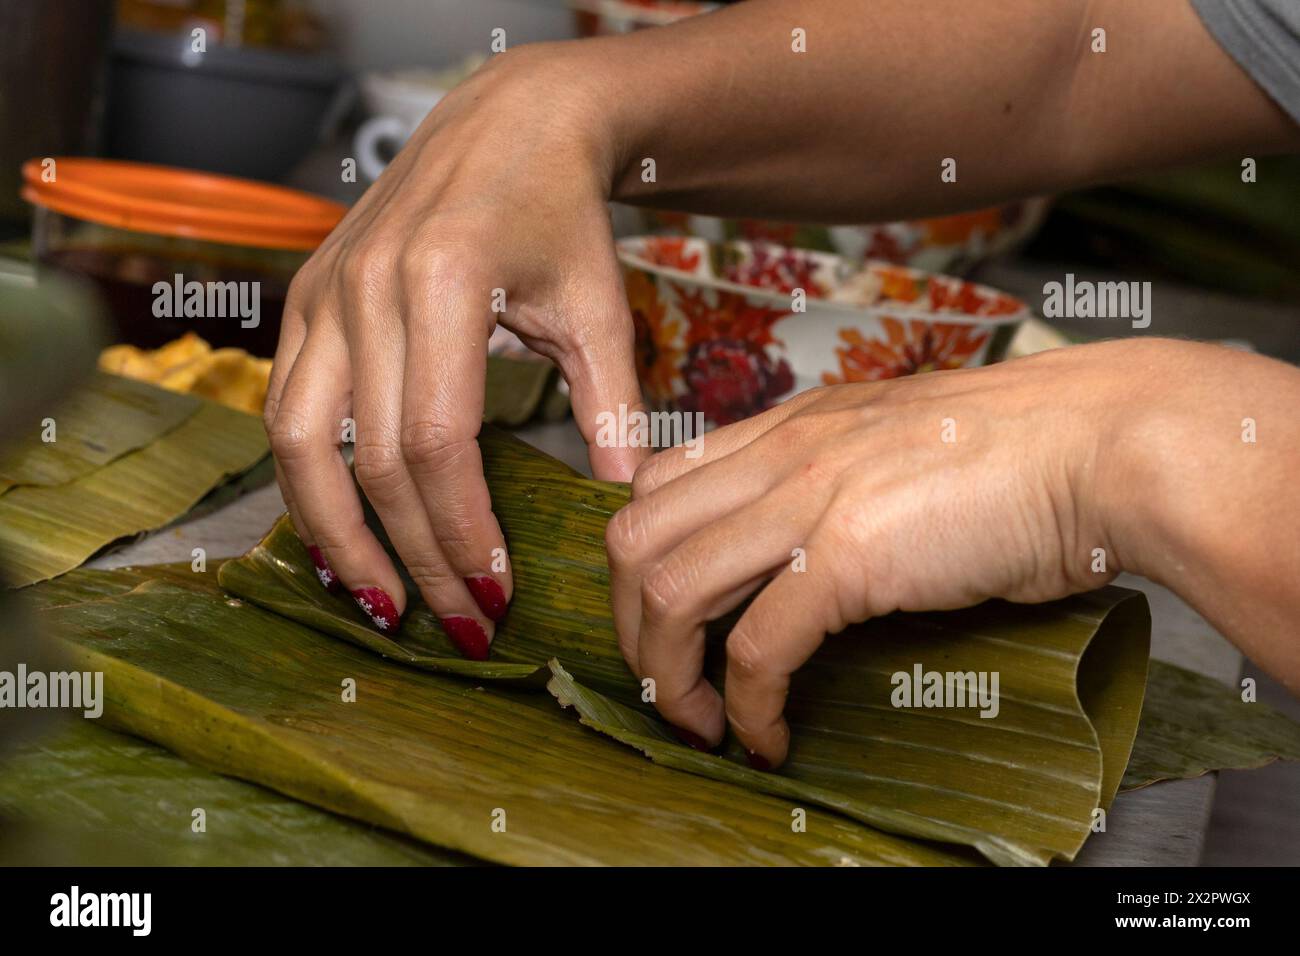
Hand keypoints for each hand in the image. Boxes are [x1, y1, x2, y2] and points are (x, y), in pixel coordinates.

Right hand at [264, 46, 644, 653]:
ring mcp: (321, 293)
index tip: (498, 593)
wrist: (506, 124)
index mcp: (441, 283)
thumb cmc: (561, 214)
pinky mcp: (303, 300)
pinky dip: (307, 484)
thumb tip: (621, 510)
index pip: (436, 444)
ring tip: (382, 604)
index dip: (461, 531)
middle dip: (413, 558)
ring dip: (336, 538)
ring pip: (297, 447)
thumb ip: (613, 408)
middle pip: (370, 461)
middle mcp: (363, 289)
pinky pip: (284, 413)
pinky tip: (343, 535)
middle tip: (458, 625)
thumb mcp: (599, 308)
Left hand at [607, 341, 1152, 766]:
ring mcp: (808, 499)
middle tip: (665, 682)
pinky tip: (770, 736)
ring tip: (701, 722)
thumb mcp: (899, 445)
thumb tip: (805, 550)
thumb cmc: (1024, 453)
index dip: (639, 558)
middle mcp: (781, 452)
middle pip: (634, 537)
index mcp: (790, 424)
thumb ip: (839, 480)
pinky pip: (757, 649)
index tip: (660, 619)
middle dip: (628, 626)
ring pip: (668, 592)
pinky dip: (746, 708)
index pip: (659, 481)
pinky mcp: (848, 557)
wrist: (1104, 443)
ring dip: (668, 676)